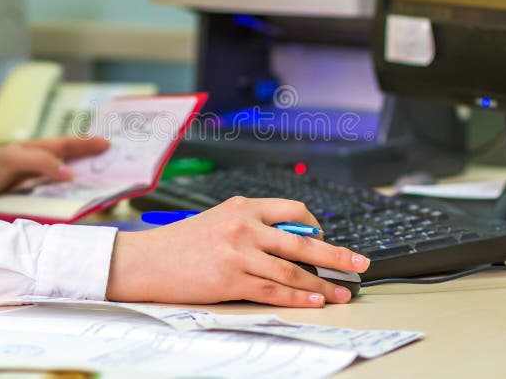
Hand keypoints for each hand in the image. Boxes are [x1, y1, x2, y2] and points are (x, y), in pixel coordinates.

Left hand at [0, 136, 109, 209]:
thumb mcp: (9, 158)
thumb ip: (39, 162)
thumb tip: (69, 174)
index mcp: (32, 151)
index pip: (66, 146)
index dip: (87, 145)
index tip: (110, 144)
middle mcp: (34, 170)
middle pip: (70, 167)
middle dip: (92, 166)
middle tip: (116, 167)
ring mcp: (30, 191)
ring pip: (63, 190)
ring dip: (82, 191)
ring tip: (103, 193)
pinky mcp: (24, 210)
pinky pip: (51, 209)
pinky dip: (66, 210)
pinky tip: (76, 215)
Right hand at [107, 196, 369, 306]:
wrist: (145, 260)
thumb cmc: (181, 243)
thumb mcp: (219, 220)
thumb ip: (252, 226)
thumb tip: (290, 243)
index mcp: (243, 206)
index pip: (293, 210)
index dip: (316, 225)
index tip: (327, 237)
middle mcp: (245, 226)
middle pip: (303, 240)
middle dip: (337, 254)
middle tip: (359, 263)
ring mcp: (239, 253)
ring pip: (292, 269)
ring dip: (322, 283)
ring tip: (342, 292)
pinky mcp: (231, 280)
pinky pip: (274, 289)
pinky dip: (298, 296)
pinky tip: (315, 300)